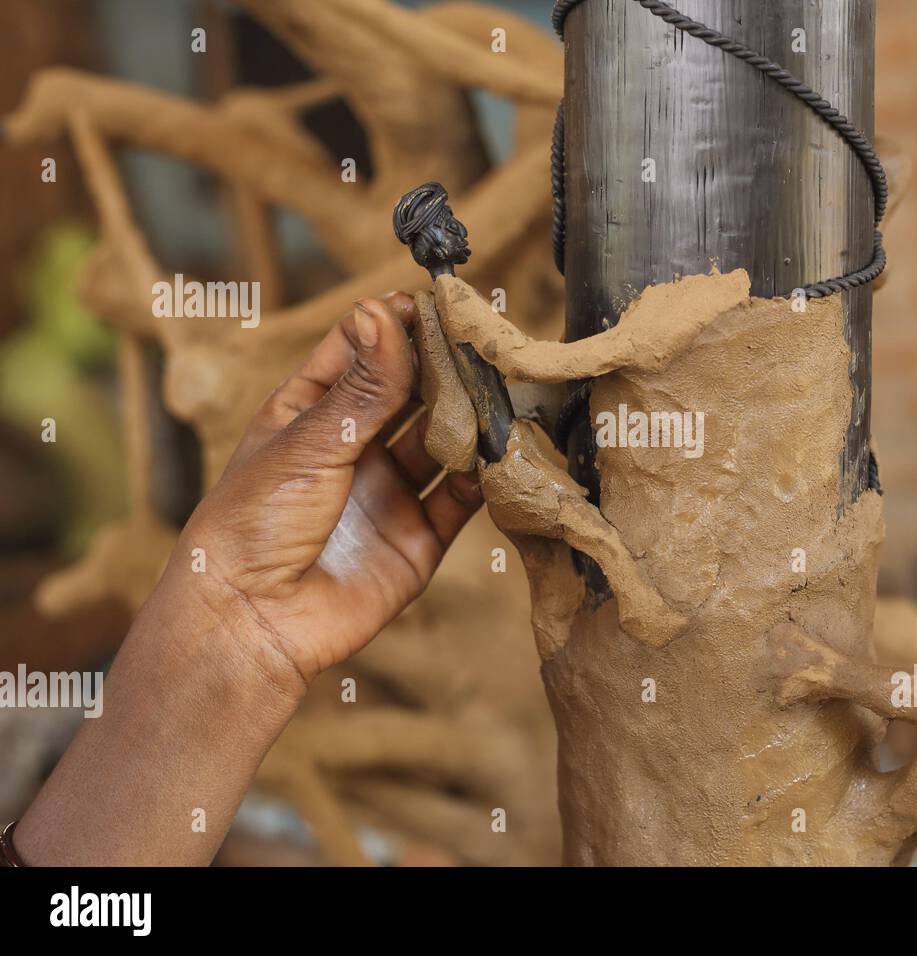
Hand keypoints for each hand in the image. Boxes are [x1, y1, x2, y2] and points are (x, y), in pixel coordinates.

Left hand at [172, 293, 482, 694]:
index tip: (438, 305)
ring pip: (442, 442)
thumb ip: (364, 386)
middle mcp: (354, 448)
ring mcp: (389, 492)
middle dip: (444, 370)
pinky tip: (501, 452)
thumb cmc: (254, 522)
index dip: (396, 328)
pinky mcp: (418, 538)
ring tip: (499, 392)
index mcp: (311, 413)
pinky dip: (484, 476)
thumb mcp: (310, 441)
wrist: (255, 621)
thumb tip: (384, 310)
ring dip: (469, 419)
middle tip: (483, 344)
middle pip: (410, 395)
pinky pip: (461, 498)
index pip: (361, 354)